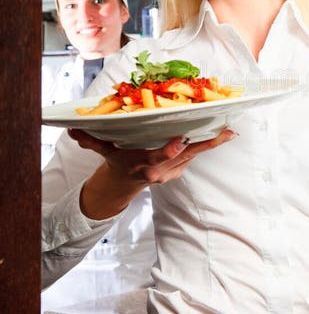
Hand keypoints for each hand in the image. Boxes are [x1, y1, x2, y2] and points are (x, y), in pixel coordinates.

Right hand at [68, 127, 237, 218]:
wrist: (125, 183)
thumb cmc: (117, 161)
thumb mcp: (103, 151)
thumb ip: (91, 140)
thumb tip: (73, 129)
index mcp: (144, 165)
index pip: (159, 158)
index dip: (171, 150)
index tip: (181, 140)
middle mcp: (162, 170)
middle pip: (187, 155)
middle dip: (206, 144)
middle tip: (225, 132)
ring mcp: (173, 171)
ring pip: (196, 154)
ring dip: (213, 142)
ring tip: (231, 130)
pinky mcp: (181, 169)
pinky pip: (197, 154)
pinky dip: (209, 143)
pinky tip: (223, 133)